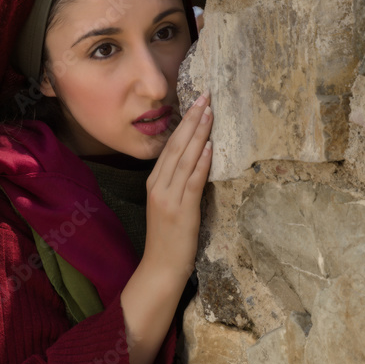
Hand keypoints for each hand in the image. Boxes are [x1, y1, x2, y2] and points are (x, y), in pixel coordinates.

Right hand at [143, 92, 212, 286]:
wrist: (161, 267)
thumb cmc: (168, 239)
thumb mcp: (168, 205)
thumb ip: (177, 184)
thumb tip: (196, 161)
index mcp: (154, 183)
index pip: (170, 146)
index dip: (184, 123)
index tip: (197, 103)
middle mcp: (159, 186)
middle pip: (176, 146)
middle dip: (192, 120)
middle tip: (206, 96)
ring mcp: (169, 197)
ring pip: (185, 158)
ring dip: (199, 134)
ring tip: (210, 112)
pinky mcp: (182, 210)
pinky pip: (192, 180)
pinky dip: (201, 162)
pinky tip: (209, 146)